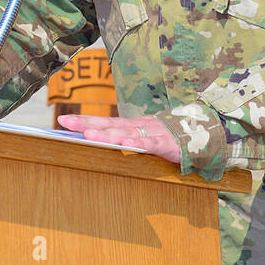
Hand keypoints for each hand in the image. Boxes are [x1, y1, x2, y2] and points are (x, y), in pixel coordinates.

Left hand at [57, 114, 179, 163]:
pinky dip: (140, 143)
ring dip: (108, 135)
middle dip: (87, 124)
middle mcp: (138, 126)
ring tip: (89, 135)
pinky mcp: (167, 143)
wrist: (202, 131)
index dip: (83, 120)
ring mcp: (152, 133)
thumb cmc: (168, 137)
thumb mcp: (143, 136)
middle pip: (109, 124)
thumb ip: (123, 139)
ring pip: (126, 133)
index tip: (61, 119)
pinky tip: (128, 144)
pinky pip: (151, 143)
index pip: (103, 121)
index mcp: (131, 125)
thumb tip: (95, 144)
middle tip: (67, 123)